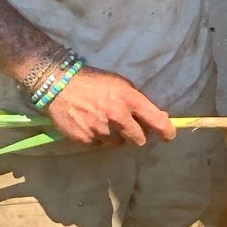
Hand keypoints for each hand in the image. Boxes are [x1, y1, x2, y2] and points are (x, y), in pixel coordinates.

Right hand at [46, 67, 174, 145]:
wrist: (58, 83)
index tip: (168, 136)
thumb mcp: (121, 84)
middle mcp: (117, 117)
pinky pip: (99, 144)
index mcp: (129, 100)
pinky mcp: (85, 139)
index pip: (156, 121)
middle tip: (128, 127)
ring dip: (115, 136)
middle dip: (137, 135)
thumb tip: (159, 117)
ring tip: (103, 122)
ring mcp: (100, 130)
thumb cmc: (94, 81)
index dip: (166, 131)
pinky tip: (89, 124)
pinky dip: (97, 137)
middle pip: (139, 140)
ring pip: (118, 143)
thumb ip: (139, 101)